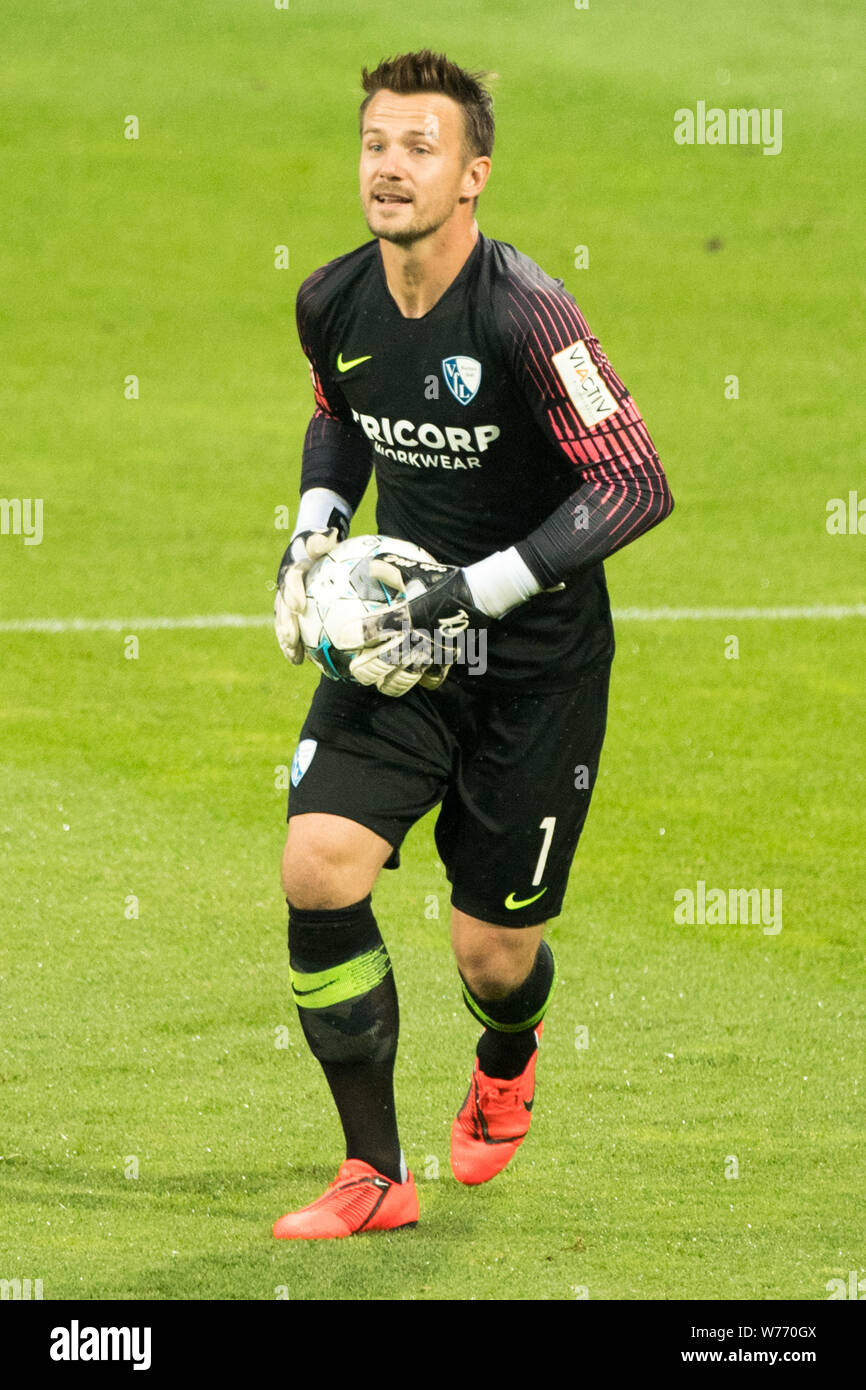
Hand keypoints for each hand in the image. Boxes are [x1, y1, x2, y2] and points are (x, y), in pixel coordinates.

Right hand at [274, 528, 339, 663]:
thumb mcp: (321, 540)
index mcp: (291, 571)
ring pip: (283, 623)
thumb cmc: (319, 547)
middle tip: (291, 640)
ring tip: (295, 658)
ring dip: (287, 641)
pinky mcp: (290, 614)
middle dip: (285, 625)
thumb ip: (322, 540)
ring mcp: (285, 603)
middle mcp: (284, 588)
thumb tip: (332, 535)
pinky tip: (304, 662)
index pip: (290, 581)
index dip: (292, 593)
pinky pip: (292, 631)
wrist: (308, 553)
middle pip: (282, 608)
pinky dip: (296, 647)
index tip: (299, 606)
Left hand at [347, 555, 487, 697]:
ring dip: (385, 683)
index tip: (341, 639)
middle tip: (354, 668)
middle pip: (378, 664)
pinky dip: (418, 683)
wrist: (478, 595)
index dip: (351, 637)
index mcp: (403, 616)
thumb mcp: (415, 570)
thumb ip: (391, 570)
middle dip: (362, 669)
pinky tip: (411, 680)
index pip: (369, 631)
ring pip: (400, 680)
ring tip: (377, 682)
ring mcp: (428, 654)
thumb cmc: (444, 580)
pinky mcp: (444, 661)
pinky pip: (429, 681)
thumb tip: (371, 566)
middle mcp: (412, 639)